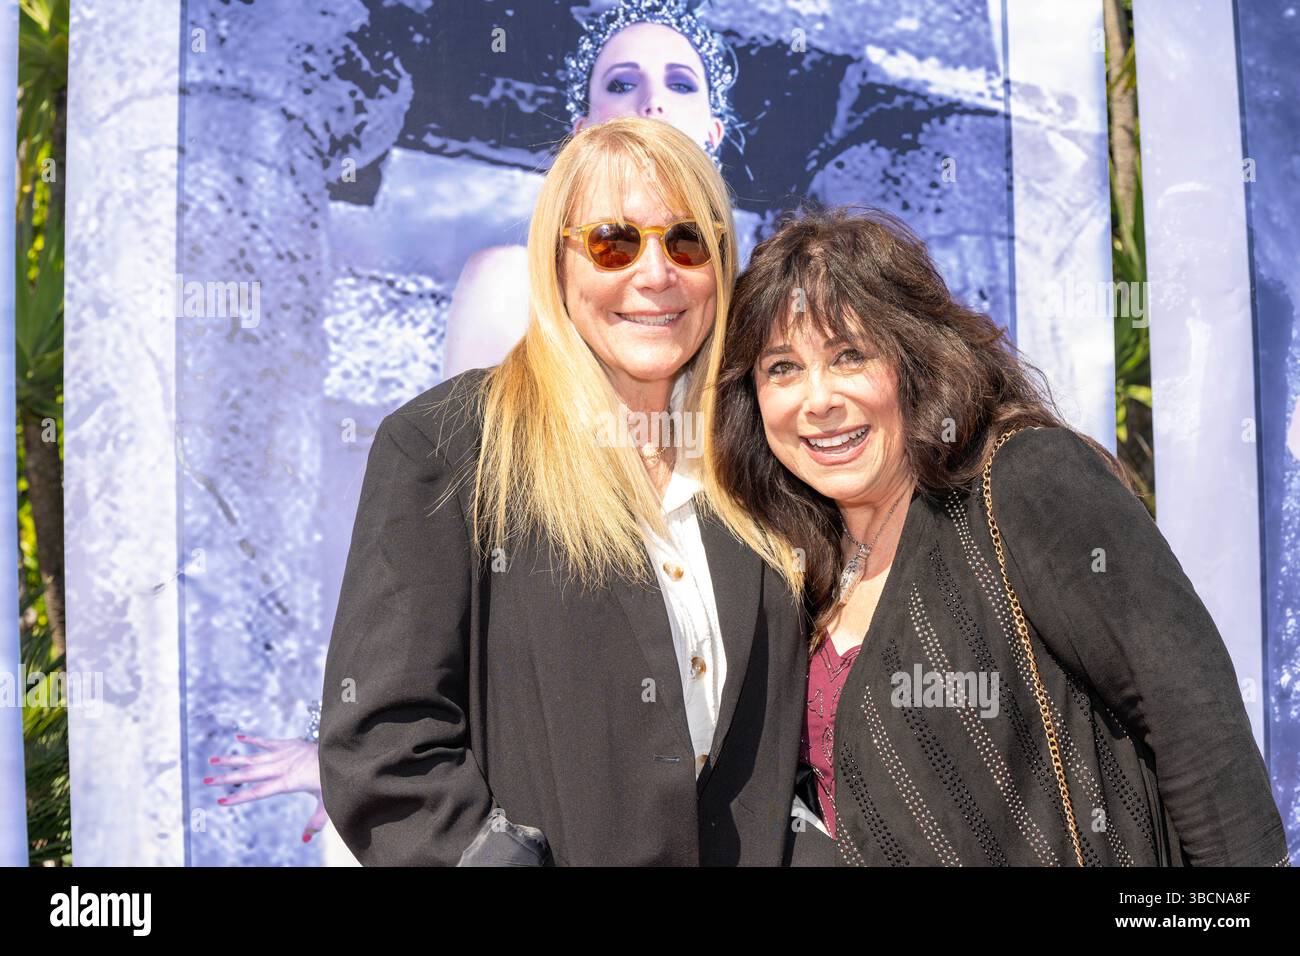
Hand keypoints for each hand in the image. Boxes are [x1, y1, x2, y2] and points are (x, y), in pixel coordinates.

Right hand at [204, 733, 327, 842]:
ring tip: (213, 761)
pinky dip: (254, 740)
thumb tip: (304, 839)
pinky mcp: (290, 743)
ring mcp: (285, 753)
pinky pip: (268, 742)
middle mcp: (283, 766)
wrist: (343, 751)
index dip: (239, 797)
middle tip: (206, 780)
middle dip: (226, 778)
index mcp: (289, 781)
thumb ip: (316, 822)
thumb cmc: (335, 779)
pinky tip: (239, 738)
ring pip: (254, 757)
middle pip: (250, 774)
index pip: (259, 792)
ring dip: (233, 759)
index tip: (220, 801)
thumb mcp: (328, 803)